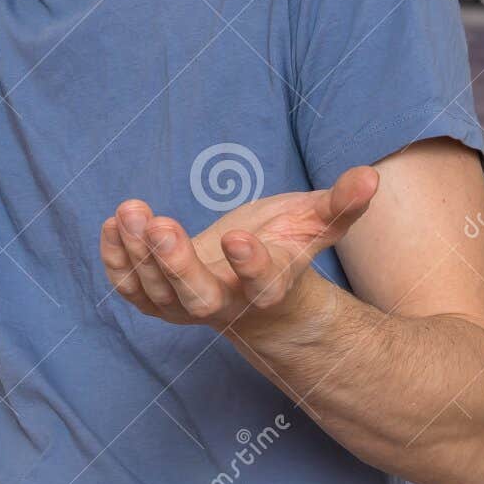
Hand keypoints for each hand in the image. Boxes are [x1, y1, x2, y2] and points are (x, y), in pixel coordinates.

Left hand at [100, 166, 379, 333]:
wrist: (252, 293)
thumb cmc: (285, 247)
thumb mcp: (315, 223)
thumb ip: (340, 204)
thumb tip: (369, 176)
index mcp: (269, 288)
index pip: (262, 285)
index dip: (251, 265)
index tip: (238, 237)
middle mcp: (226, 304)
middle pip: (197, 297)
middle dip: (175, 264)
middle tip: (159, 225)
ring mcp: (187, 306)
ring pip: (157, 292)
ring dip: (139, 253)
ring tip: (131, 209)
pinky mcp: (156, 300)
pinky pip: (131, 289)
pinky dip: (117, 260)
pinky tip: (114, 223)